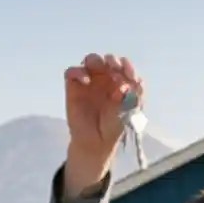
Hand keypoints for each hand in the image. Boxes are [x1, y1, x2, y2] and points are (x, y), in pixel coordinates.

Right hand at [63, 52, 143, 194]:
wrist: (95, 142)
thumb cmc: (113, 127)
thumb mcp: (127, 114)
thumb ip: (129, 100)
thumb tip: (125, 87)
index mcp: (122, 82)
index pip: (126, 67)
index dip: (128, 68)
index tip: (130, 76)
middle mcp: (106, 78)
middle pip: (109, 60)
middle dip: (112, 61)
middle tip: (115, 69)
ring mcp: (90, 80)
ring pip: (92, 60)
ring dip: (96, 61)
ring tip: (100, 70)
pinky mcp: (74, 85)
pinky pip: (73, 71)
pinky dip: (78, 72)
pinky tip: (86, 81)